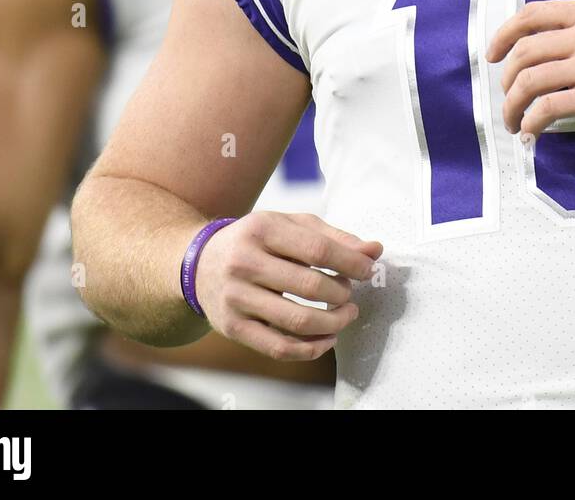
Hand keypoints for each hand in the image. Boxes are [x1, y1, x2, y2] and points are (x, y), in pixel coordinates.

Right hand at [192, 211, 381, 360]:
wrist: (199, 263)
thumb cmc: (256, 241)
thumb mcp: (291, 225)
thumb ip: (334, 237)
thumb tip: (374, 250)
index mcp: (262, 229)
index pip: (319, 250)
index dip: (352, 263)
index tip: (369, 270)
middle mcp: (245, 262)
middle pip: (311, 286)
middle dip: (343, 294)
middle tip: (350, 293)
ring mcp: (236, 298)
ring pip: (297, 321)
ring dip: (334, 323)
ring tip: (346, 315)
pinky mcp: (232, 327)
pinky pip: (279, 348)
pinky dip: (311, 349)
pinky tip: (327, 338)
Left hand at [485, 0, 574, 140]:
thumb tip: (548, 55)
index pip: (531, 14)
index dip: (503, 35)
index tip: (493, 55)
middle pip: (524, 50)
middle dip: (506, 79)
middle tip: (508, 98)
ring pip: (528, 80)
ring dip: (511, 105)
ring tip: (514, 122)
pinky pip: (547, 109)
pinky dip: (531, 123)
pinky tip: (532, 133)